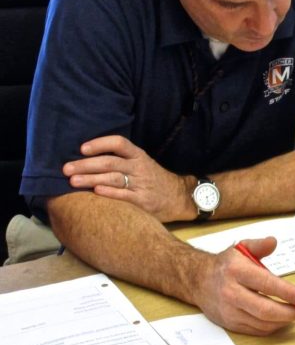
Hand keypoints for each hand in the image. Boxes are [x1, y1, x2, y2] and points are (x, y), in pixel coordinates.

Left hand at [63, 135, 191, 221]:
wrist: (179, 197)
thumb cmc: (154, 180)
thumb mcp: (142, 164)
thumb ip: (121, 161)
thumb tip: (88, 158)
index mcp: (138, 156)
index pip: (119, 143)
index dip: (100, 144)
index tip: (82, 148)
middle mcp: (139, 167)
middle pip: (110, 162)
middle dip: (86, 165)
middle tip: (66, 169)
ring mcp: (141, 184)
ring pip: (114, 178)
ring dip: (91, 179)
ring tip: (72, 181)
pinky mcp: (143, 201)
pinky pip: (124, 195)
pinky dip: (109, 193)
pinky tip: (95, 193)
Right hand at [195, 238, 294, 334]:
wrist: (198, 280)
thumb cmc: (225, 265)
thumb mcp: (241, 248)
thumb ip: (259, 245)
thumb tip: (273, 242)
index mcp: (236, 271)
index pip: (266, 284)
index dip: (287, 292)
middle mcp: (231, 292)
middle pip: (264, 309)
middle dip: (288, 312)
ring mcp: (229, 310)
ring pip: (261, 323)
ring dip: (282, 321)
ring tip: (294, 314)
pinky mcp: (229, 323)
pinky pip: (255, 330)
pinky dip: (271, 327)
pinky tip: (280, 319)